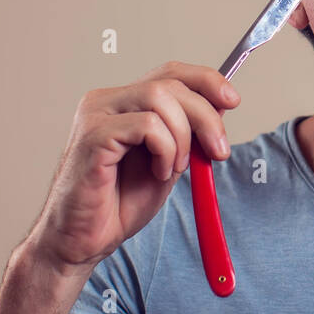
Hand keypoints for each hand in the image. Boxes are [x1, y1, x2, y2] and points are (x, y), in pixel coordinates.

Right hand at [25, 60, 239, 272]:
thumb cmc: (118, 204)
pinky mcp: (92, 137)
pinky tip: (158, 173)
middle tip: (218, 151)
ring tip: (175, 168)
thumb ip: (188, 135)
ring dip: (183, 137)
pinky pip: (146, 125)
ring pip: (160, 98)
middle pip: (170, 82)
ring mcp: (96, 116)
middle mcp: (106, 101)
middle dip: (206, 116)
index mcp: (123, 102)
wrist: (82, 241)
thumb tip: (220, 108)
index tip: (232, 101)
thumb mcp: (169, 163)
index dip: (206, 81)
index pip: (170, 72)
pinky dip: (165, 150)